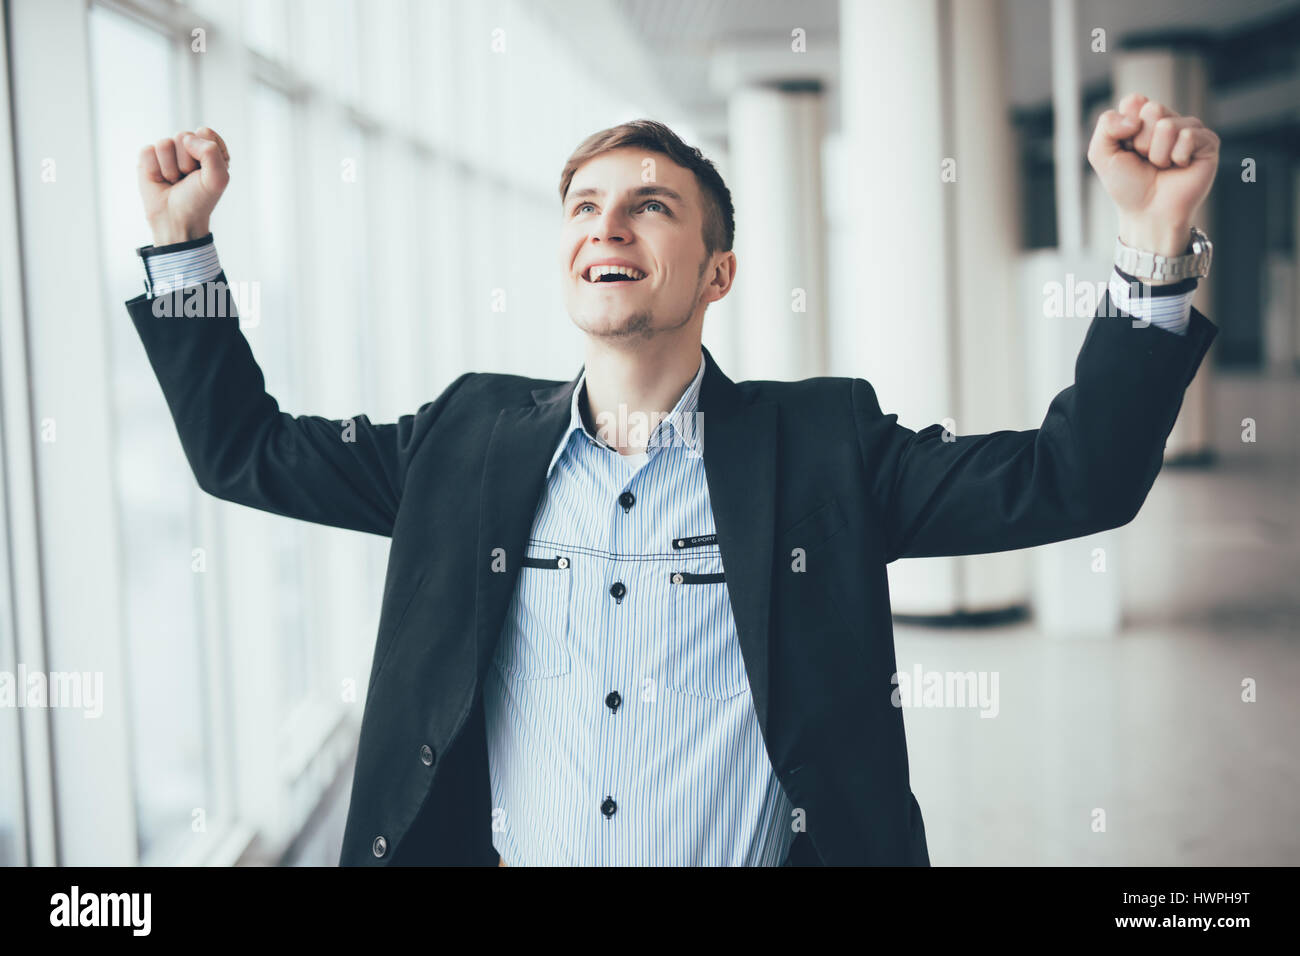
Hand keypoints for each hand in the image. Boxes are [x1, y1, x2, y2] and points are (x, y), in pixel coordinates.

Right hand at [137, 127, 230, 246]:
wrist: (175, 219)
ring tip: (174, 181)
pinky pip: (147, 151)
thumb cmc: (198, 200)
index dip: (204, 153)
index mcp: (210, 150)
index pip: (205, 133)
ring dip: (170, 168)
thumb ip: (211, 152)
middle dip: (186, 162)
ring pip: (164, 143)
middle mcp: (189, 148)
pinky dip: (154, 170)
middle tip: (187, 179)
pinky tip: (159, 180)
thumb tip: (186, 137)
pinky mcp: (149, 158)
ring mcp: (168, 152)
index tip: (204, 172)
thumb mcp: (217, 179)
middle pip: (183, 135)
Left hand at [1087, 93, 1218, 257]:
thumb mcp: (1102, 154)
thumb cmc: (1127, 186)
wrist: (1148, 213)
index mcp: (1144, 119)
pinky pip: (1188, 136)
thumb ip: (1106, 124)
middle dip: (1141, 141)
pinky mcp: (1207, 141)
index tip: (1126, 149)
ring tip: (1161, 167)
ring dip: (1158, 154)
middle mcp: (1167, 120)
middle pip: (1152, 109)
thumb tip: (1138, 107)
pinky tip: (1179, 167)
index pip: (1134, 101)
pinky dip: (1177, 157)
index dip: (1125, 128)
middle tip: (1145, 160)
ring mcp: (1189, 129)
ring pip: (1168, 125)